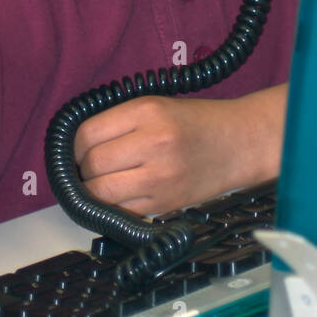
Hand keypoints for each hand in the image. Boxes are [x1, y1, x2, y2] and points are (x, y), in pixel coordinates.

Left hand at [73, 85, 287, 216]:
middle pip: (92, 165)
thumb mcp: (158, 105)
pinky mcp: (165, 204)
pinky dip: (113, 206)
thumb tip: (77, 145)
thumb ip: (120, 122)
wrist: (241, 143)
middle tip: (90, 167)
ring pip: (101, 193)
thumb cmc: (197, 122)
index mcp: (148, 111)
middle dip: (82, 169)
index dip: (75, 145)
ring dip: (92, 191)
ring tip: (101, 182)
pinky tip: (121, 195)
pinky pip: (121, 211)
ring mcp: (160, 178)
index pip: (88, 134)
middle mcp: (153, 143)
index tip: (78, 149)